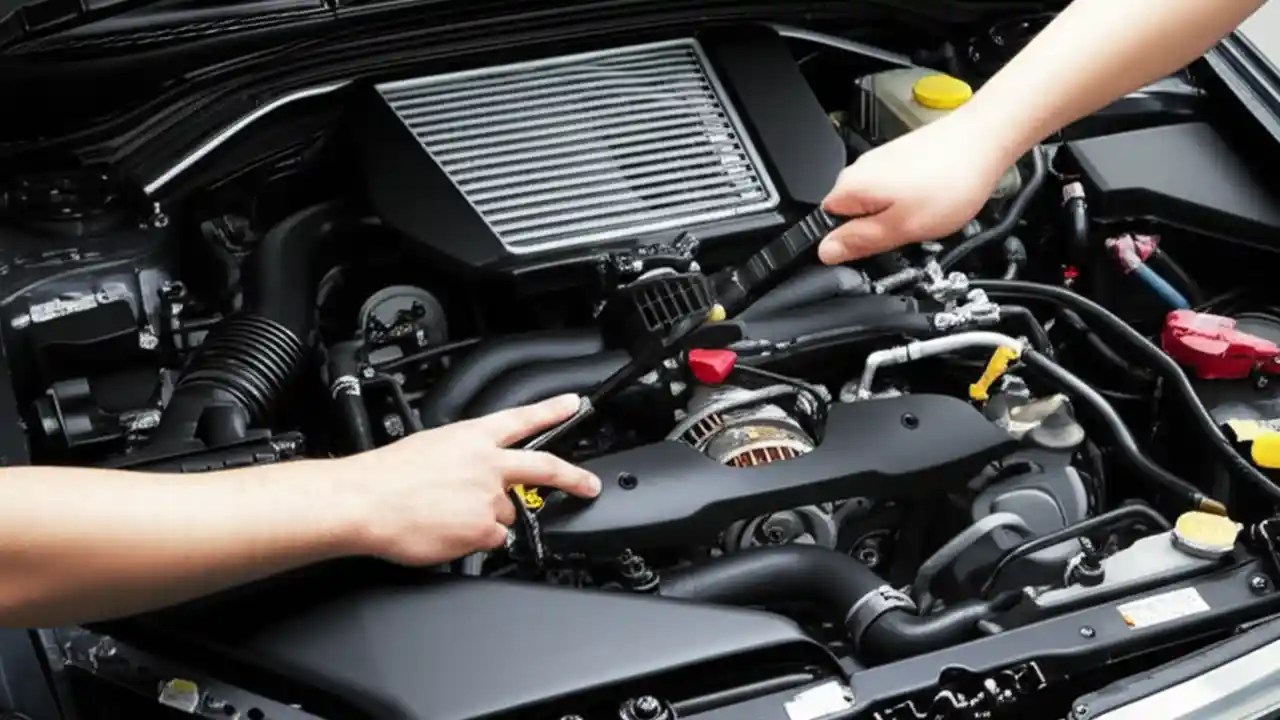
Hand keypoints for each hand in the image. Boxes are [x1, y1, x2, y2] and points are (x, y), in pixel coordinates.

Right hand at [338, 394, 600, 565]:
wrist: (364, 502)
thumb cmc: (387, 476)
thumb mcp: (432, 446)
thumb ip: (465, 457)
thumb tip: (476, 472)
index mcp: (473, 437)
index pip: (522, 418)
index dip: (552, 411)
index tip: (574, 404)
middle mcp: (488, 464)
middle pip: (544, 468)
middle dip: (574, 477)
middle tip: (588, 485)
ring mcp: (488, 498)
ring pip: (504, 513)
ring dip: (485, 518)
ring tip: (447, 515)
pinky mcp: (483, 529)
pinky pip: (489, 539)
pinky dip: (472, 539)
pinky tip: (446, 531)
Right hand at [817, 114, 1010, 264]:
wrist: (985, 139)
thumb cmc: (950, 180)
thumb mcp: (901, 227)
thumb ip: (860, 241)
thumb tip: (825, 252)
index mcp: (849, 188)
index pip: (826, 227)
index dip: (849, 244)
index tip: (877, 248)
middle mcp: (859, 171)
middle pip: (852, 216)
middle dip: (877, 230)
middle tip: (907, 232)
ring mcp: (880, 163)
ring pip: (876, 205)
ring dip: (897, 216)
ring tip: (925, 213)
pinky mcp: (900, 159)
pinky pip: (894, 192)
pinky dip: (911, 200)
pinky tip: (933, 199)